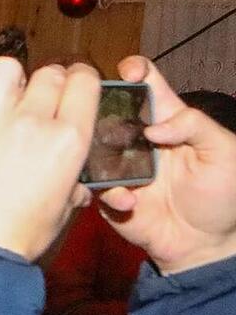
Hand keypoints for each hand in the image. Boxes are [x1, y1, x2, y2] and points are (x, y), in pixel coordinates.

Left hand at [0, 57, 98, 260]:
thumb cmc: (22, 234)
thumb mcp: (65, 208)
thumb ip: (74, 183)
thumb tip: (76, 181)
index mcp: (69, 139)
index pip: (84, 81)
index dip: (80, 78)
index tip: (73, 85)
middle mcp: (33, 122)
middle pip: (47, 73)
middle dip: (47, 82)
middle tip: (37, 101)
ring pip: (4, 68)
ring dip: (8, 81)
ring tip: (3, 101)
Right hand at [98, 56, 235, 275]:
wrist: (206, 244)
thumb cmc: (222, 194)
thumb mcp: (225, 152)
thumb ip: (195, 125)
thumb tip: (154, 127)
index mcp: (166, 118)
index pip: (146, 83)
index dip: (134, 70)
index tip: (129, 74)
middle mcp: (137, 137)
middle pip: (108, 107)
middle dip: (100, 106)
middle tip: (108, 119)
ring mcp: (119, 165)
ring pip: (92, 144)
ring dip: (98, 151)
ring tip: (120, 169)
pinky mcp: (108, 193)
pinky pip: (95, 185)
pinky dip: (110, 192)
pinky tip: (130, 202)